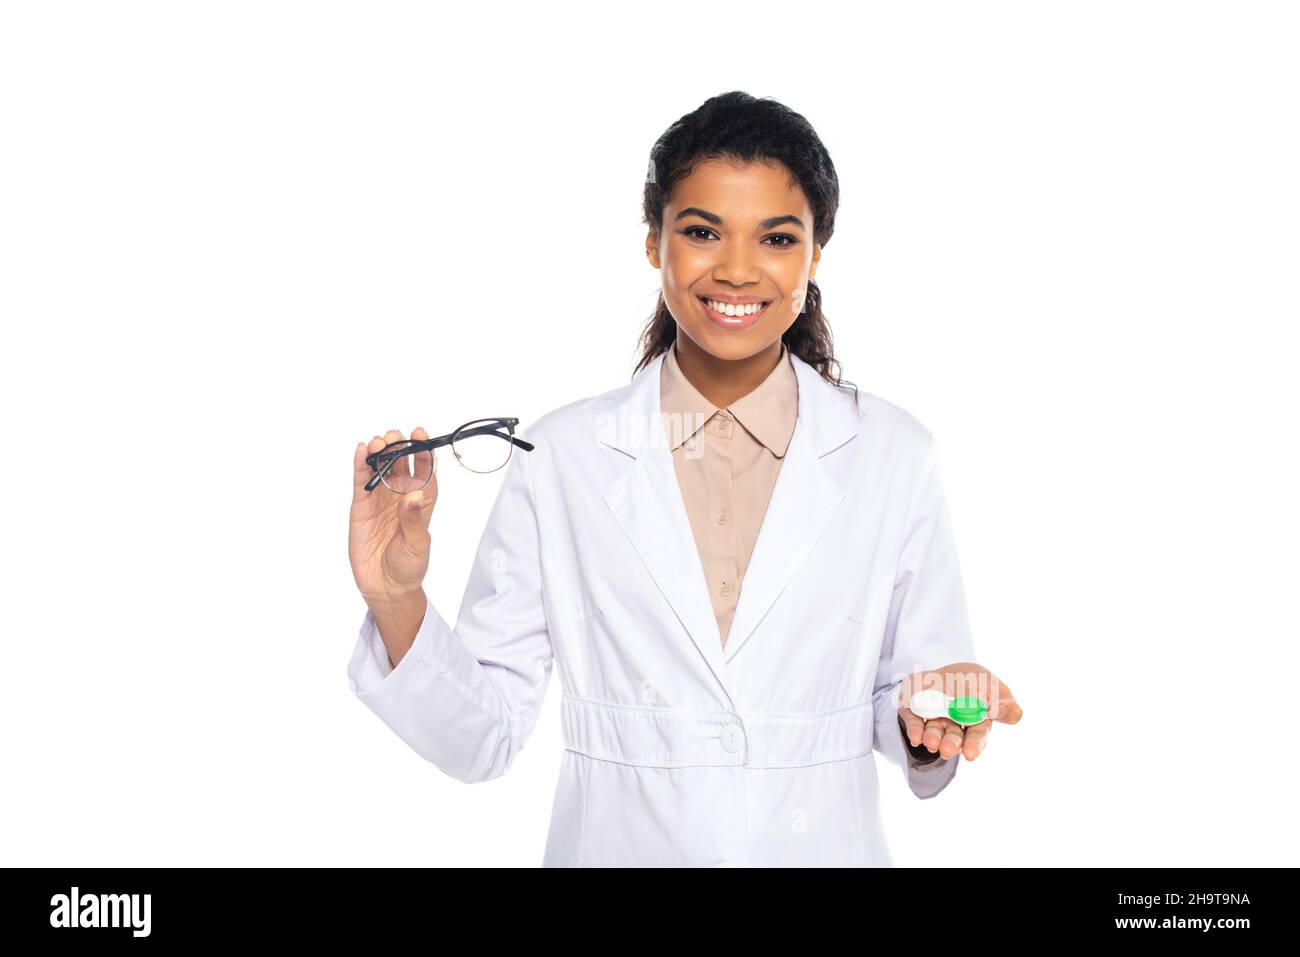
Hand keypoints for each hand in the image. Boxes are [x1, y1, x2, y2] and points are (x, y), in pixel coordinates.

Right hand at [349, 427, 437, 603]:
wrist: (385, 586)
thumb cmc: (408, 565)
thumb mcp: (417, 544)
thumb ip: (413, 520)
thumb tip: (412, 496)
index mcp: (421, 500)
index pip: (424, 469)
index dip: (423, 450)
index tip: (420, 434)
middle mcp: (401, 494)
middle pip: (401, 462)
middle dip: (398, 446)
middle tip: (394, 437)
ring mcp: (381, 498)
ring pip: (380, 467)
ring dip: (379, 451)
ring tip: (378, 442)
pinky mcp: (361, 505)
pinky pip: (361, 481)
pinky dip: (360, 464)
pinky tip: (361, 450)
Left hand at [897, 662, 1021, 761]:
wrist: (945, 670)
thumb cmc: (974, 681)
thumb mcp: (993, 686)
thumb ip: (1004, 702)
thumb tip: (1007, 711)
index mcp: (976, 722)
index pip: (976, 736)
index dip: (974, 745)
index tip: (970, 754)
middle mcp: (954, 725)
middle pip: (953, 738)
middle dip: (951, 744)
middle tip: (946, 749)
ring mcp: (933, 719)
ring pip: (933, 732)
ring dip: (933, 738)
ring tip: (931, 741)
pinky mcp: (913, 711)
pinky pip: (913, 722)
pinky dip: (915, 730)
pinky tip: (916, 738)